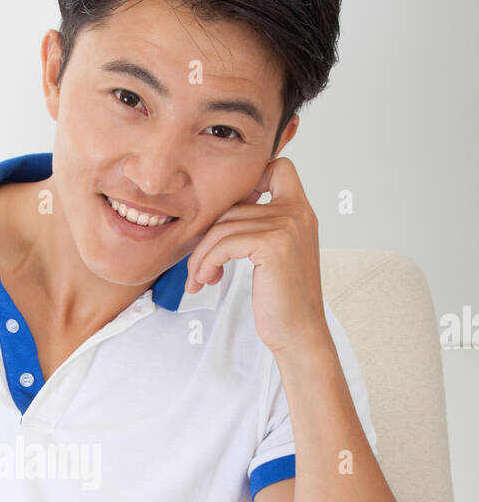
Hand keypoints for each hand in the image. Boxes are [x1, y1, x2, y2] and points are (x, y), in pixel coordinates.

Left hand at [184, 157, 327, 355]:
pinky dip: (207, 262)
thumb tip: (219, 216)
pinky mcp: (272, 246)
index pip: (279, 168)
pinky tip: (206, 280)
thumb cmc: (283, 300)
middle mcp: (298, 212)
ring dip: (202, 255)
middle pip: (233, 206)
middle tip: (200, 267)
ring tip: (200, 278)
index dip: (249, 183)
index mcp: (301, 211)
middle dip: (208, 237)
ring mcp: (286, 226)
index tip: (230, 219)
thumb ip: (260, 228)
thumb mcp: (275, 255)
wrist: (299, 333)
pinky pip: (223, 243)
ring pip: (223, 226)